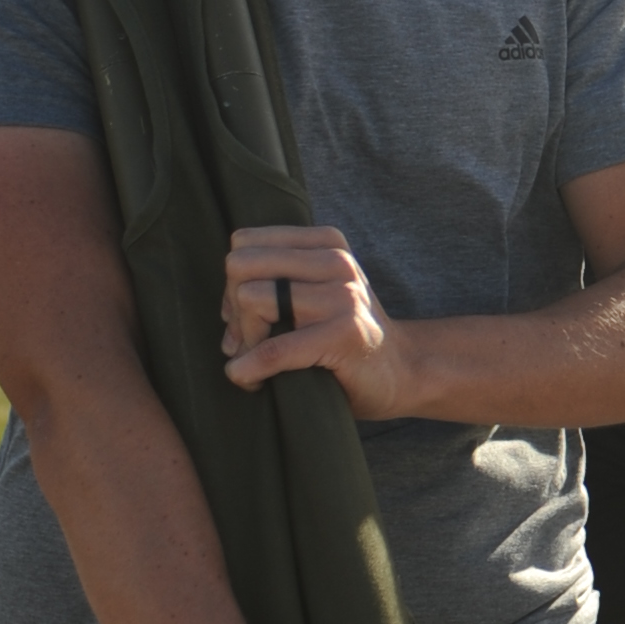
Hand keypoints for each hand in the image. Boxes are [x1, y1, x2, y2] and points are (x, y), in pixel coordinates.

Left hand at [221, 225, 409, 415]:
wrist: (401, 372)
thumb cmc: (343, 336)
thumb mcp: (315, 294)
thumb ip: (274, 282)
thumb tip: (223, 309)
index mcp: (325, 243)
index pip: (245, 243)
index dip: (234, 283)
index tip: (248, 317)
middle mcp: (336, 261)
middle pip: (241, 265)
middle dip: (233, 307)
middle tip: (245, 340)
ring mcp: (343, 296)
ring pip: (251, 299)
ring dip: (243, 340)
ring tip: (256, 361)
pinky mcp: (343, 334)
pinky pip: (272, 349)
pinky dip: (249, 369)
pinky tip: (250, 380)